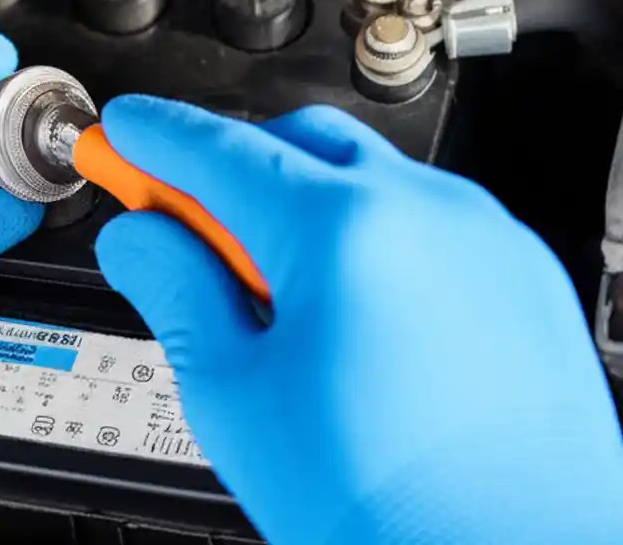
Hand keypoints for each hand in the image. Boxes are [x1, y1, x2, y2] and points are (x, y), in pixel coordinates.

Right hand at [94, 95, 622, 543]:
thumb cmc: (388, 508)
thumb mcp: (233, 394)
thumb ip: (173, 290)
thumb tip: (137, 239)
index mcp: (344, 231)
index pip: (219, 149)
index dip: (152, 137)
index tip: (122, 134)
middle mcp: (427, 212)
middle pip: (296, 141)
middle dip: (227, 165)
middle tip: (177, 219)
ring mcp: (485, 240)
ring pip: (365, 178)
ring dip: (298, 204)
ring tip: (265, 292)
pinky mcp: (520, 277)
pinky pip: (423, 221)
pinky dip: (364, 237)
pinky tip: (339, 312)